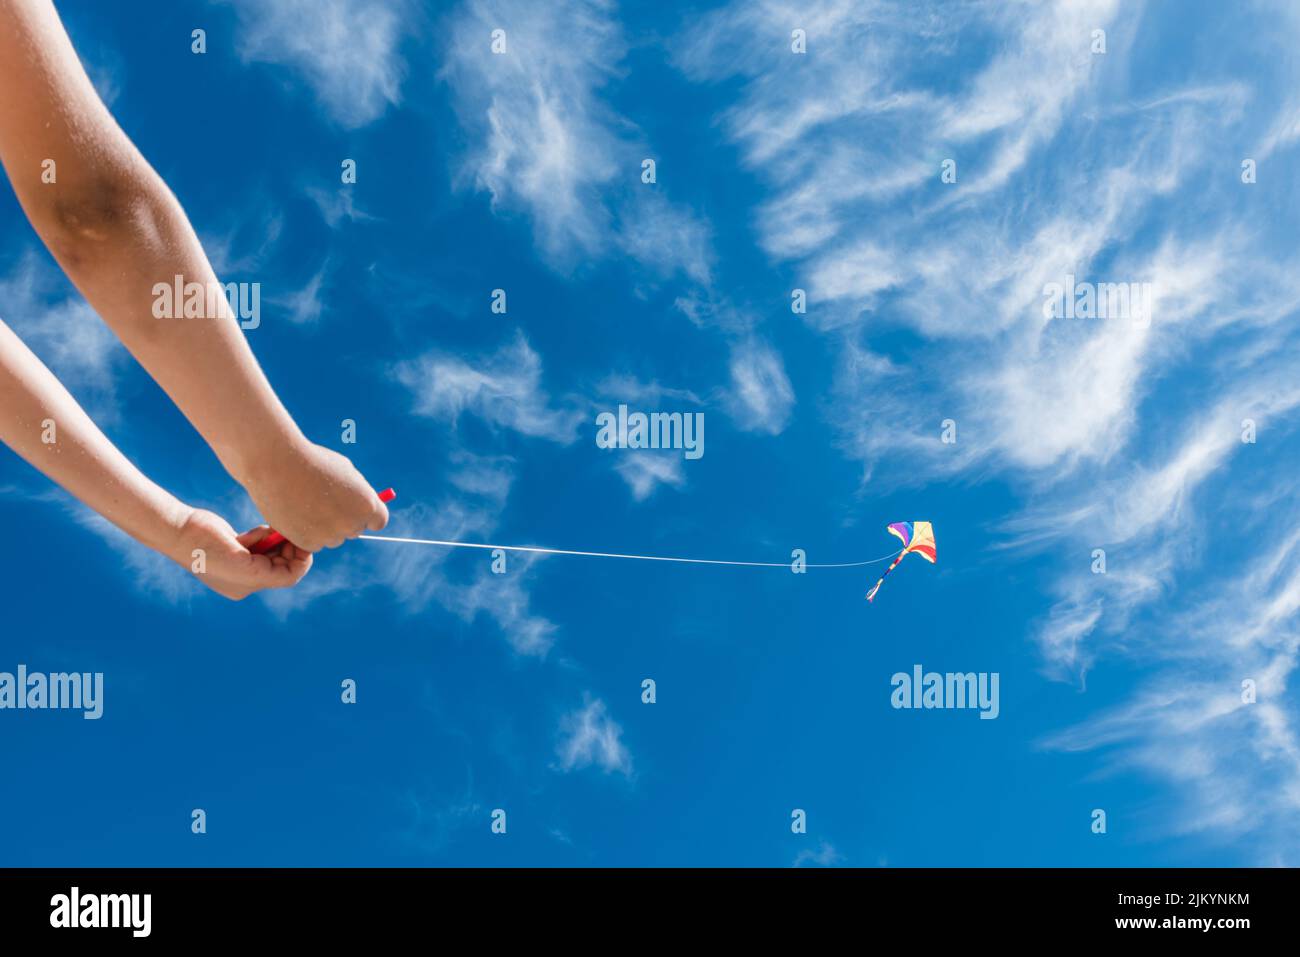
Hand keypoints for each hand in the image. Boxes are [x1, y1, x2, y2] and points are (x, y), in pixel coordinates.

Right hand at [169, 507, 312, 599]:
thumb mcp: (244, 567)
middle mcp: (246, 577)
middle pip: (283, 564)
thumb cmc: (209, 549)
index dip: (301, 561)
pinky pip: (261, 543)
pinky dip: (264, 535)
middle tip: (291, 530)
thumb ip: (272, 570)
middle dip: (289, 547)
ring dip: (276, 540)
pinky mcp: (236, 547)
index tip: (307, 543)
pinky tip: (255, 531)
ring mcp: (241, 562)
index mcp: (247, 587)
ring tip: (269, 530)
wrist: (180, 531)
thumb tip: (298, 565)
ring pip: (273, 551)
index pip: (288, 576)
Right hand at [239, 440, 388, 552]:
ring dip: (324, 527)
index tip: (355, 510)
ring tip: (305, 503)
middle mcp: (352, 524)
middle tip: (324, 502)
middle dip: (344, 520)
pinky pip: (313, 542)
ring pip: (333, 537)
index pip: (378, 521)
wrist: (278, 465)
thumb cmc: (312, 461)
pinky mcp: (309, 543)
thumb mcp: (345, 470)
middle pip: (355, 530)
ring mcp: (331, 536)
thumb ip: (356, 492)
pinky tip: (295, 512)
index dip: (367, 515)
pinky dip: (306, 532)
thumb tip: (360, 506)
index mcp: (367, 505)